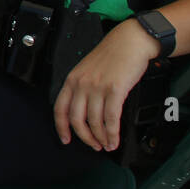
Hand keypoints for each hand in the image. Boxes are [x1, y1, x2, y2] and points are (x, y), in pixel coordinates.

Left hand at [53, 21, 156, 152]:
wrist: (129, 42)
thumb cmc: (111, 56)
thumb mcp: (87, 70)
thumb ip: (82, 88)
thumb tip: (83, 112)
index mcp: (72, 80)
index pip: (60, 109)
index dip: (61, 127)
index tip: (66, 139)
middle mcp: (81, 84)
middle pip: (76, 120)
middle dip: (85, 137)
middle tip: (93, 145)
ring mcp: (97, 88)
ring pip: (94, 122)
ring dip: (101, 138)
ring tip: (107, 144)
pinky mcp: (115, 90)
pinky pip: (111, 118)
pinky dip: (112, 133)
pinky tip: (114, 139)